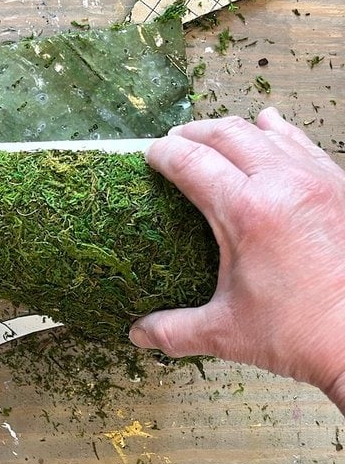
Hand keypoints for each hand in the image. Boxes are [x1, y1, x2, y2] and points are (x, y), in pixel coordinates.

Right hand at [129, 108, 344, 410]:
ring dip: (232, 130)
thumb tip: (139, 333)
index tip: (150, 157)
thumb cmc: (305, 334)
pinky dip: (278, 133)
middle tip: (174, 143)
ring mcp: (318, 180)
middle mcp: (284, 184)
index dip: (164, 154)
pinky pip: (303, 144)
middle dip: (193, 133)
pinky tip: (270, 129)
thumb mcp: (226, 334)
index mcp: (247, 211)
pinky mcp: (341, 188)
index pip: (192, 161)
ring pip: (266, 132)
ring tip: (213, 138)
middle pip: (227, 134)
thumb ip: (173, 331)